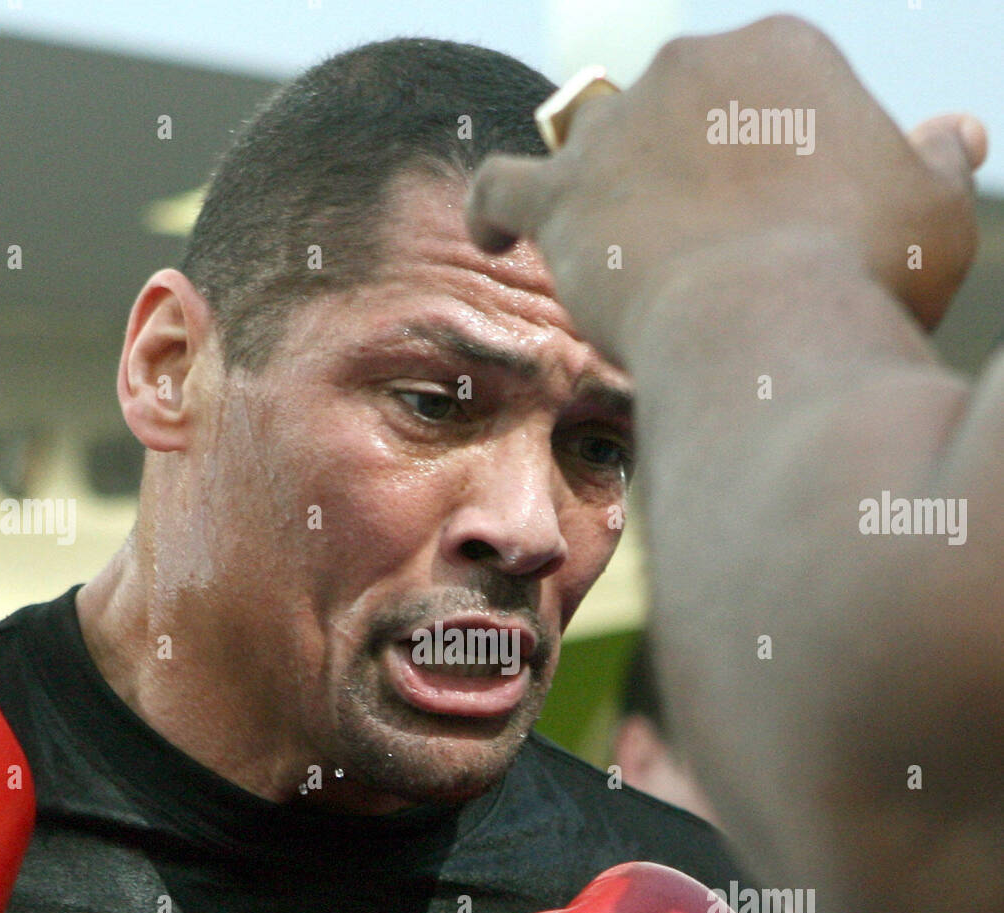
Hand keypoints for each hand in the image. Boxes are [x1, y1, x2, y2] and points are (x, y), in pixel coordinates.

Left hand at [467, 15, 986, 359]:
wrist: (769, 322)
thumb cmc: (863, 275)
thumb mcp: (932, 215)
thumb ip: (932, 165)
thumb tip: (956, 133)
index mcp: (784, 50)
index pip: (764, 93)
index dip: (769, 158)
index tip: (781, 221)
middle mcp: (691, 65)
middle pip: (677, 114)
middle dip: (690, 172)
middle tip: (714, 254)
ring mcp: (617, 127)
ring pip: (597, 143)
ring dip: (608, 185)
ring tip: (622, 243)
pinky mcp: (561, 196)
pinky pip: (505, 187)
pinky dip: (496, 207)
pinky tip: (494, 232)